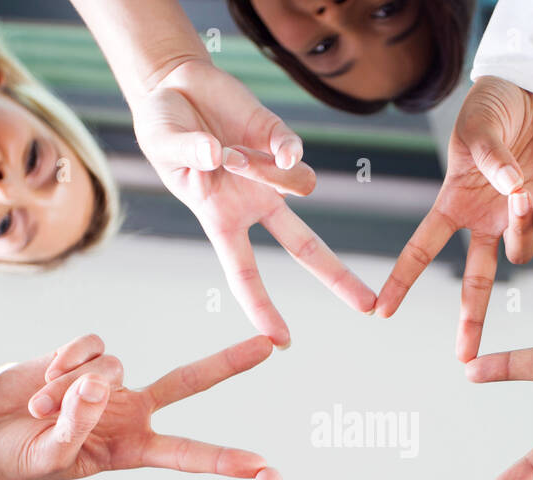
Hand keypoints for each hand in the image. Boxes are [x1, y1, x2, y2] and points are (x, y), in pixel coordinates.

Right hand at [0, 332, 272, 479]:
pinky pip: (92, 346)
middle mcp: (131, 409)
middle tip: (270, 347)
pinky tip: (45, 379)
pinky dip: (68, 361)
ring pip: (113, 368)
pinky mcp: (84, 354)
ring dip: (73, 388)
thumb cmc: (21, 456)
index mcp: (133, 448)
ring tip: (41, 410)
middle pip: (190, 381)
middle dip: (228, 362)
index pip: (186, 453)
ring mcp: (109, 380)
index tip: (261, 466)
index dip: (222, 459)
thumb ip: (76, 424)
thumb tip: (97, 382)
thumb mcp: (51, 456)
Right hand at [133, 60, 375, 346]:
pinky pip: (295, 152)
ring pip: (298, 186)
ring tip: (222, 148)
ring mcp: (271, 172)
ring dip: (263, 171)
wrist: (175, 84)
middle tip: (369, 308)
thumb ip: (188, 153)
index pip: (245, 274)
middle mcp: (254, 203)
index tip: (281, 342)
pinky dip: (285, 150)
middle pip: (305, 247)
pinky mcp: (279, 136)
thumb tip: (219, 156)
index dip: (262, 308)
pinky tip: (274, 146)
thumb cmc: (164, 128)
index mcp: (222, 220)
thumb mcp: (164, 145)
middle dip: (337, 277)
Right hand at [376, 77, 532, 359]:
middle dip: (470, 318)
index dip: (402, 280)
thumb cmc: (492, 106)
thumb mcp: (478, 128)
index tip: (382, 311)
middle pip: (475, 280)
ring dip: (520, 227)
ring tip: (521, 189)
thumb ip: (491, 160)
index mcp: (455, 204)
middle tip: (463, 356)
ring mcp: (521, 216)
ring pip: (521, 249)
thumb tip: (512, 191)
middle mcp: (486, 219)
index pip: (422, 249)